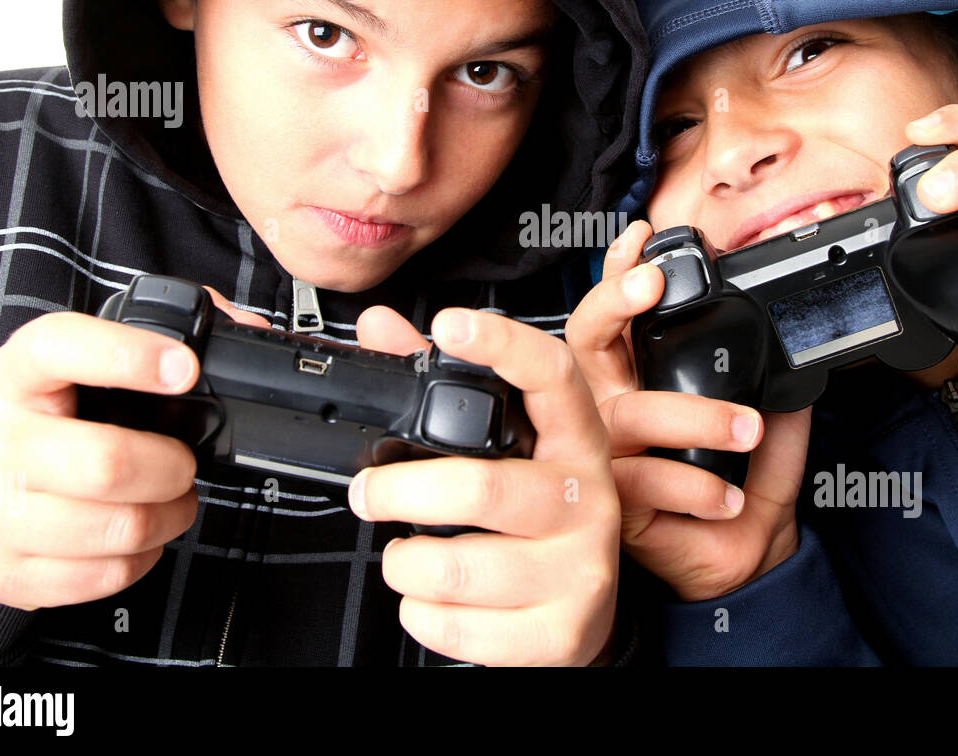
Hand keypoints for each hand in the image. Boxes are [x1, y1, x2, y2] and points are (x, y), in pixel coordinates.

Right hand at [0, 287, 267, 609]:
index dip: (128, 356)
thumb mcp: (83, 367)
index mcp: (16, 374)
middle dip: (172, 467)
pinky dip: (141, 557)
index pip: (59, 349)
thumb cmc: (49, 421)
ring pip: (117, 526)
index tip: (185, 368)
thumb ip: (164, 336)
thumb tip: (248, 327)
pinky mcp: (2, 571)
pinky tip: (134, 535)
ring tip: (168, 499)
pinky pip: (104, 575)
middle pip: (107, 462)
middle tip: (183, 464)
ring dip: (167, 517)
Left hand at [349, 306, 619, 665]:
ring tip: (404, 555)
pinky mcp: (561, 633)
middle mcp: (588, 499)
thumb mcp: (513, 447)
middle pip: (482, 486)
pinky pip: (460, 628)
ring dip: (405, 562)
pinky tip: (431, 598)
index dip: (502, 346)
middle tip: (368, 492)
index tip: (448, 324)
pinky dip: (422, 614)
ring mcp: (581, 569)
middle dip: (399, 490)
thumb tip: (380, 326)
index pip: (552, 376)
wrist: (587, 612)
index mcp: (575, 439)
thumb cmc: (538, 515)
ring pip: (458, 567)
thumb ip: (443, 382)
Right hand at [565, 220, 809, 601]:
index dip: (618, 271)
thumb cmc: (748, 478)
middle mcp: (613, 408)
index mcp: (639, 378)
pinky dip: (691, 485)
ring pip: (623, 415)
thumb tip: (794, 328)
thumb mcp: (771, 411)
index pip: (616, 316)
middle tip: (652, 284)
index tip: (643, 237)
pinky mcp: (613, 504)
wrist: (748, 554)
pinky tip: (728, 496)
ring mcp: (606, 455)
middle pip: (584, 341)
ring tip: (749, 430)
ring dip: (689, 414)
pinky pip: (640, 481)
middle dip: (612, 301)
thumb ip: (771, 368)